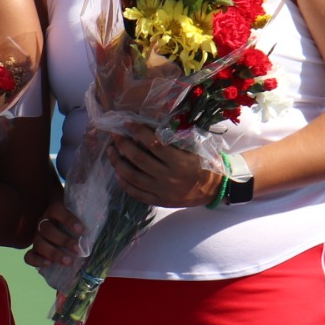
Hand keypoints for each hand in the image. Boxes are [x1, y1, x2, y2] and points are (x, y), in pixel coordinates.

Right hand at [24, 196, 84, 271]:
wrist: (62, 221)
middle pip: (47, 229)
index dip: (68, 220)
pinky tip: (48, 265)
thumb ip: (88, 205)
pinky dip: (36, 261)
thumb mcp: (82, 207)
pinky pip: (29, 256)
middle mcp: (43, 221)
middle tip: (78, 250)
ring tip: (69, 262)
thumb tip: (100, 205)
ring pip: (39, 243)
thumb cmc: (77, 215)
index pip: (58, 211)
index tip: (82, 230)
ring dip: (53, 253)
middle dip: (63, 240)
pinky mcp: (35, 250)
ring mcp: (37, 236)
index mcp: (54, 209)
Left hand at [108, 125, 222, 208]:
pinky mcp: (159, 201)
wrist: (213, 190)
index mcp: (181, 162)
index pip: (154, 144)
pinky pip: (136, 193)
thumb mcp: (195, 149)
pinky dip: (124, 183)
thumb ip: (174, 138)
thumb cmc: (204, 165)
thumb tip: (151, 123)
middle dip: (123, 145)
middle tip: (115, 135)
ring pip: (132, 177)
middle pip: (139, 159)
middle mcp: (170, 178)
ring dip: (117, 162)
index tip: (128, 122)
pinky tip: (117, 173)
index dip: (139, 131)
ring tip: (110, 151)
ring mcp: (163, 191)